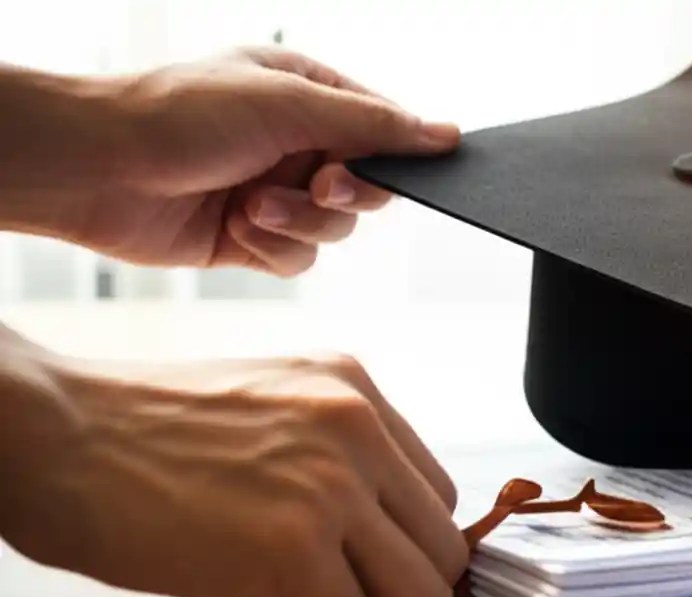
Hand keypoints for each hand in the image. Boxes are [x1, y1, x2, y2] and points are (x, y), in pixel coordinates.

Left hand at [0, 48, 456, 275]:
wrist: (97, 169)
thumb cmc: (181, 115)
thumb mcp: (290, 104)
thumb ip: (374, 125)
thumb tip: (446, 134)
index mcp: (307, 94)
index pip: (382, 130)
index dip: (389, 157)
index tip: (378, 169)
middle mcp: (296, 143)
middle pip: (366, 188)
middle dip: (338, 193)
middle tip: (314, 183)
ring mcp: (275, 191)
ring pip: (335, 229)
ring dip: (298, 222)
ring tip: (252, 204)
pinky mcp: (252, 238)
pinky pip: (299, 259)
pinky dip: (273, 248)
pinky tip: (236, 227)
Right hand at [0, 337, 466, 596]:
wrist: (49, 433)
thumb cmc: (142, 436)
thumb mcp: (271, 412)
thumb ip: (341, 463)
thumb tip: (391, 553)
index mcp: (357, 390)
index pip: (438, 498)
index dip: (390, 545)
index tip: (336, 557)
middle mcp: (360, 427)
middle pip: (445, 554)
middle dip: (386, 593)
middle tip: (318, 594)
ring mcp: (333, 484)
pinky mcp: (294, 545)